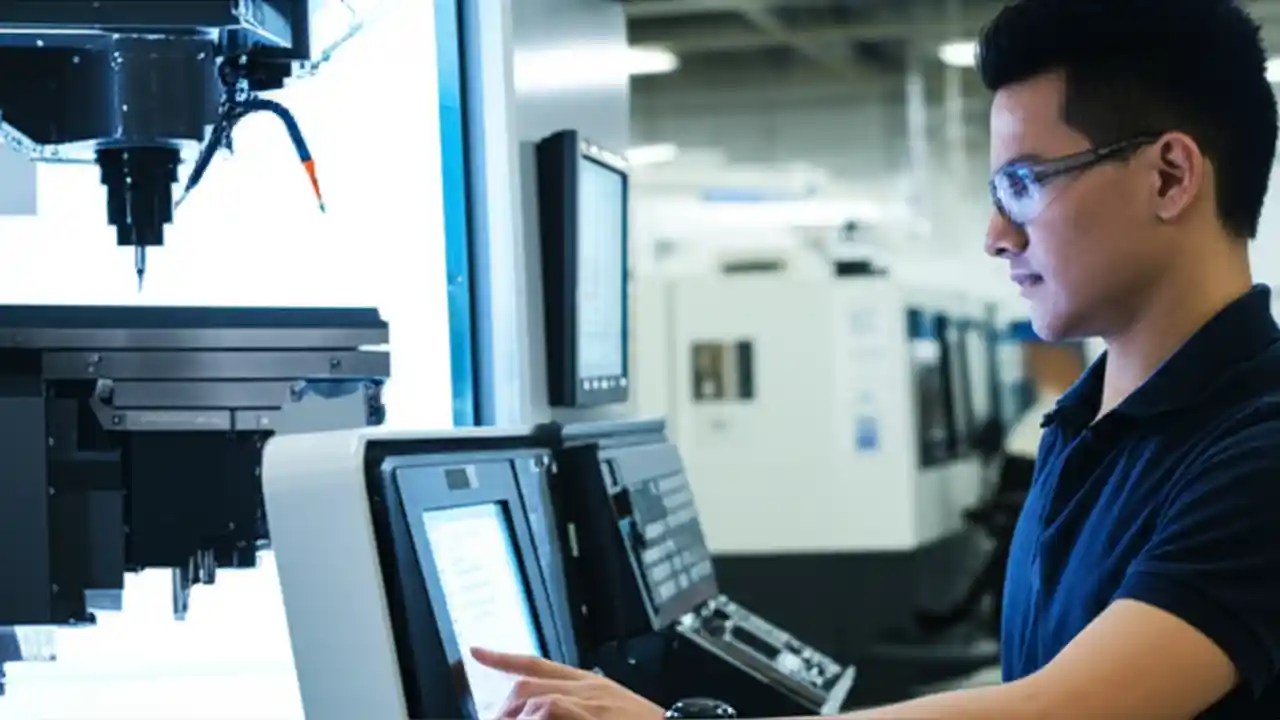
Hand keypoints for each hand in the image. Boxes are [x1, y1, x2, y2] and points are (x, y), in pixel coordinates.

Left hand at [471, 647, 665, 719]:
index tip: (476, 650)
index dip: (505, 657)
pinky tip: (528, 719)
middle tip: (493, 718)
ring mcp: (591, 704)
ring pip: (534, 697)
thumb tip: (549, 708)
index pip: (539, 663)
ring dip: (514, 715)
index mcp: (591, 685)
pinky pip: (550, 706)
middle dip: (504, 706)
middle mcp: (588, 690)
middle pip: (528, 683)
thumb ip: (582, 706)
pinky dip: (533, 715)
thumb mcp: (614, 710)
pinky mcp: (592, 716)